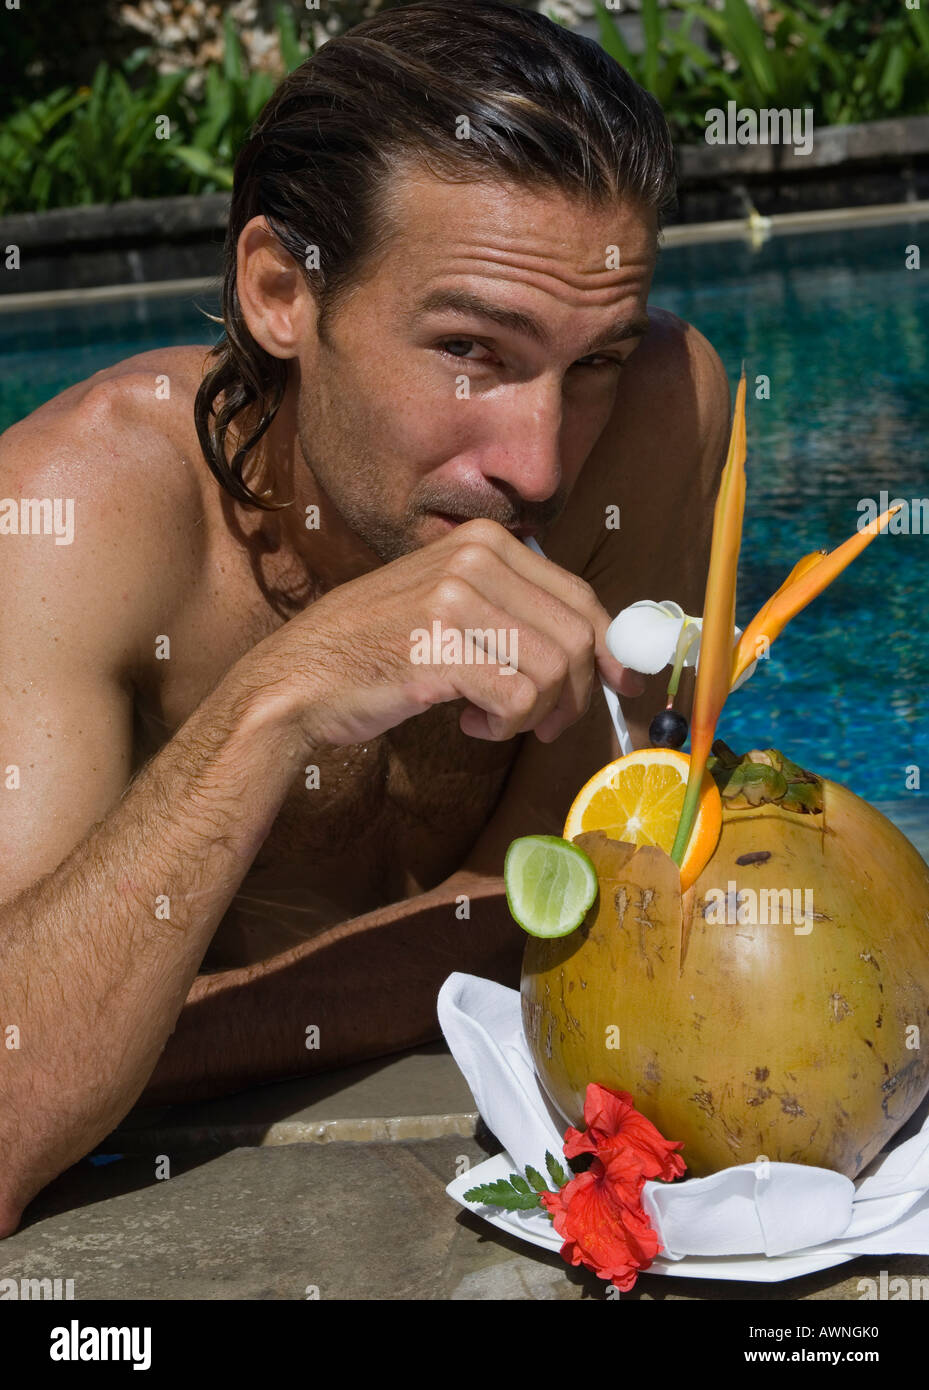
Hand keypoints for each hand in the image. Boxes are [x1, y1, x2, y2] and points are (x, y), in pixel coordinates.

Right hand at [248, 518, 644, 748]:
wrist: (302, 675)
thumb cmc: (378, 648)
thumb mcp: (449, 604)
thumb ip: (515, 612)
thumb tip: (599, 651)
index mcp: (485, 541)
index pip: (578, 595)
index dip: (608, 649)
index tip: (621, 685)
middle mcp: (475, 559)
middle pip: (575, 636)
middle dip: (574, 694)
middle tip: (545, 724)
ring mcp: (456, 599)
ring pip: (553, 670)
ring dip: (534, 713)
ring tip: (495, 720)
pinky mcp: (442, 648)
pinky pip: (518, 698)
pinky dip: (506, 724)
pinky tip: (473, 723)